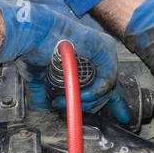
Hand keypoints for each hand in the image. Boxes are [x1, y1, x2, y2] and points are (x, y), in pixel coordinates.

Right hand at [0, 0, 121, 116]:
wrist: (31, 35)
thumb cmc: (34, 50)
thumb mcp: (43, 79)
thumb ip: (47, 93)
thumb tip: (46, 107)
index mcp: (88, 59)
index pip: (107, 84)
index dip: (115, 103)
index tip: (122, 117)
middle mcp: (99, 54)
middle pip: (110, 88)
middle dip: (96, 105)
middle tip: (78, 110)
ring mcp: (104, 51)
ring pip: (108, 88)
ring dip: (87, 101)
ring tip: (67, 101)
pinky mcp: (105, 49)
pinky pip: (106, 81)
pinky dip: (92, 93)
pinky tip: (78, 95)